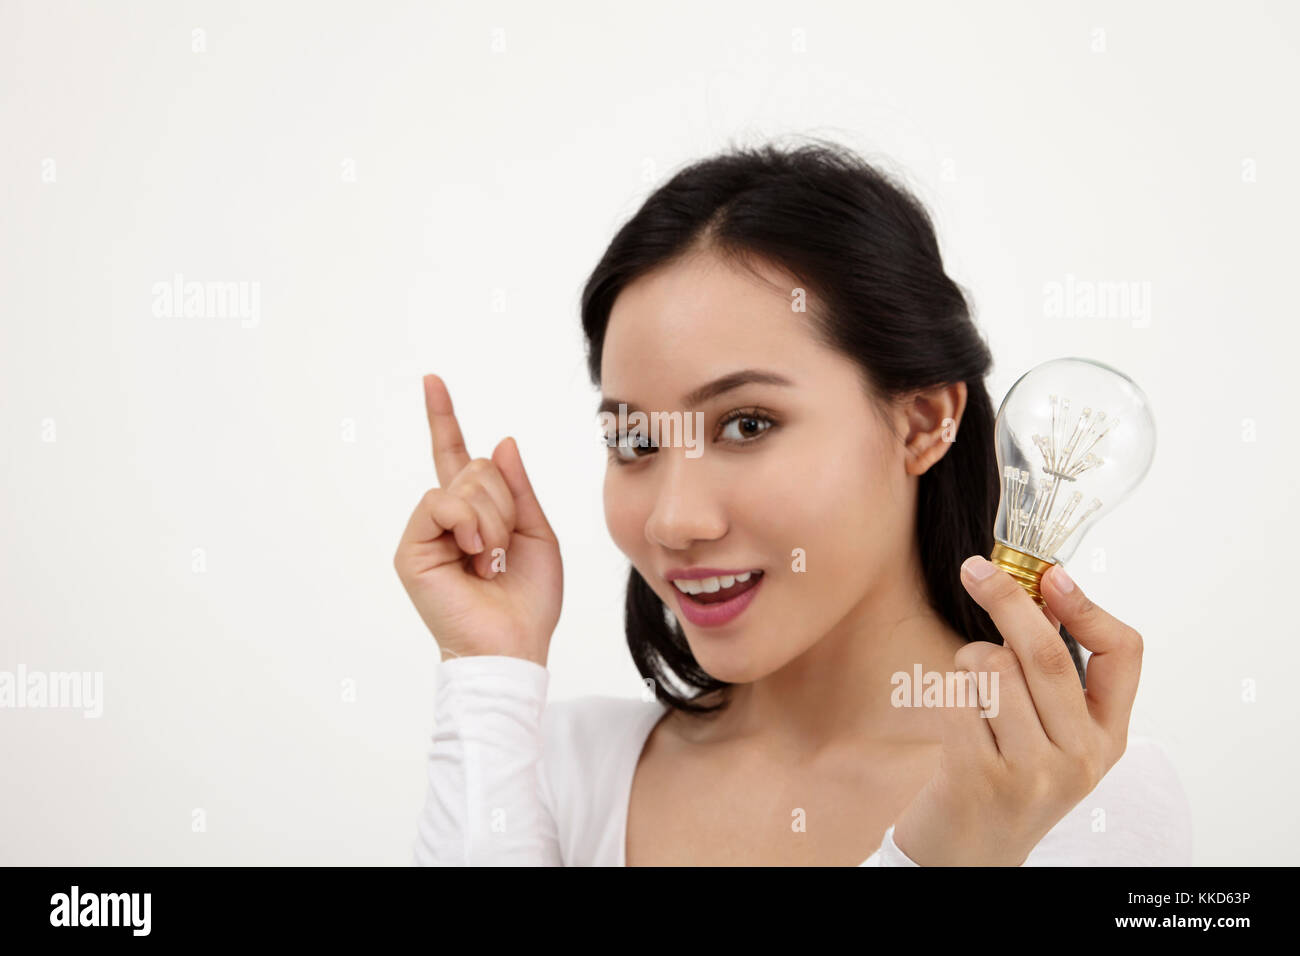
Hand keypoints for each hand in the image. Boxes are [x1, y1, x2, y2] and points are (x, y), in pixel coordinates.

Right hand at [392, 374, 562, 666]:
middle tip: (504, 550)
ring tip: (490, 560)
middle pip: (478, 467)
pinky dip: (470, 524)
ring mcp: (426, 532)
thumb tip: (502, 441)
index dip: (444, 419)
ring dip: (493, 520)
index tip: (432, 380)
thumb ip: (519, 488)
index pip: (457, 456)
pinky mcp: (412, 549)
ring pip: (464, 483)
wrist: (514, 644)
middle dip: (505, 504)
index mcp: (474, 514)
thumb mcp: (537, 533)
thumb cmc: (528, 599)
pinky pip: (441, 502)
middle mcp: (446, 519)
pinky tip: (476, 556)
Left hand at [890, 556, 1142, 865]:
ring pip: (991, 668)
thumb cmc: (1004, 775)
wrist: (967, 855)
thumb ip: (1049, 669)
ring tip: (967, 698)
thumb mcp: (1047, 730)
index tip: (1051, 575)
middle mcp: (1082, 758)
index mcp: (1108, 738)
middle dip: (1005, 599)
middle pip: (1046, 651)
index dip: (1087, 606)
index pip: (1124, 654)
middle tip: (973, 569)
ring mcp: (1034, 773)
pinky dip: (942, 695)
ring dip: (965, 665)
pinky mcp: (981, 779)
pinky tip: (950, 724)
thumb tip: (1041, 586)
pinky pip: (954, 698)